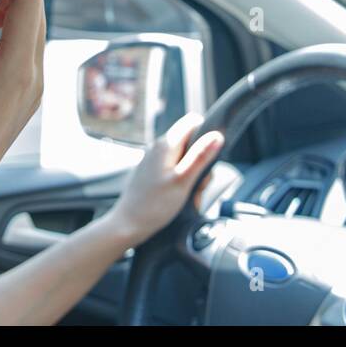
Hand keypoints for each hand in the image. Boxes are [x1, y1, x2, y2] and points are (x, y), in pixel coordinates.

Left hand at [105, 113, 224, 247]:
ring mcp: (154, 160)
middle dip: (201, 163)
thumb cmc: (154, 205)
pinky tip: (180, 199)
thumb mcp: (183, 181)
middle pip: (191, 143)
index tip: (209, 158)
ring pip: (184, 160)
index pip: (193, 122)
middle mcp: (158, 147)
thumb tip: (217, 135)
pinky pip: (175, 171)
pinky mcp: (153, 173)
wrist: (128, 224)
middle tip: (198, 186)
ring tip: (189, 196)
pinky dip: (182, 183)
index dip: (206, 135)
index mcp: (165, 144)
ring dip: (193, 177)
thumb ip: (200, 157)